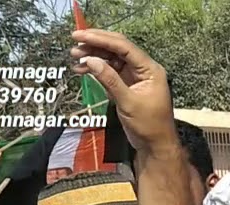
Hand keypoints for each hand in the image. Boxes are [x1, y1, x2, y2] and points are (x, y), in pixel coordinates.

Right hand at [70, 29, 177, 151]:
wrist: (155, 146)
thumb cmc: (149, 126)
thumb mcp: (128, 103)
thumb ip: (110, 80)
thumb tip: (90, 60)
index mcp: (150, 69)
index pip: (124, 47)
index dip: (101, 39)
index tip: (81, 35)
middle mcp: (143, 69)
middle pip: (117, 49)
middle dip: (96, 43)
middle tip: (74, 39)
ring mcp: (135, 76)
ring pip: (112, 59)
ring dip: (93, 55)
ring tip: (74, 55)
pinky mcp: (127, 85)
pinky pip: (110, 71)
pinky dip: (96, 69)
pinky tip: (81, 68)